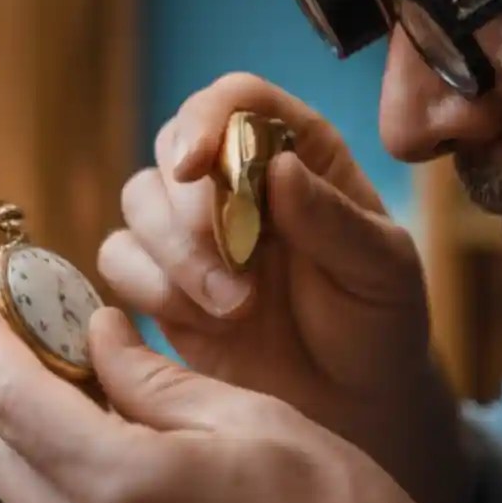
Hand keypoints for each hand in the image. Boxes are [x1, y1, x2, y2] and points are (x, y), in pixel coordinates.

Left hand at [0, 289, 441, 502]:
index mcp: (121, 486)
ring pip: (24, 485)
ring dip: (35, 423)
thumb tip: (98, 335)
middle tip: (44, 329)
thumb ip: (155, 380)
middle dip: (8, 377)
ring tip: (83, 376)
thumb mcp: (253, 420)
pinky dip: (63, 465)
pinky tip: (109, 434)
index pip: (10, 398)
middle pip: (2, 444)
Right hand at [97, 73, 468, 502]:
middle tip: (236, 269)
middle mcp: (233, 174)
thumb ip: (335, 221)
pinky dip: (151, 289)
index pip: (235, 99)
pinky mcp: (157, 275)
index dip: (206, 120)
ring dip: (175, 256)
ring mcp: (188, 224)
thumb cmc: (376, 322)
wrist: (349, 403)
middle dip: (191, 209)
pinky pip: (119, 257)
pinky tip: (205, 322)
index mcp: (296, 150)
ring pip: (137, 199)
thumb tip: (280, 171)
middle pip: (172, 145)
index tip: (194, 166)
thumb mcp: (383, 270)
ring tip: (233, 308)